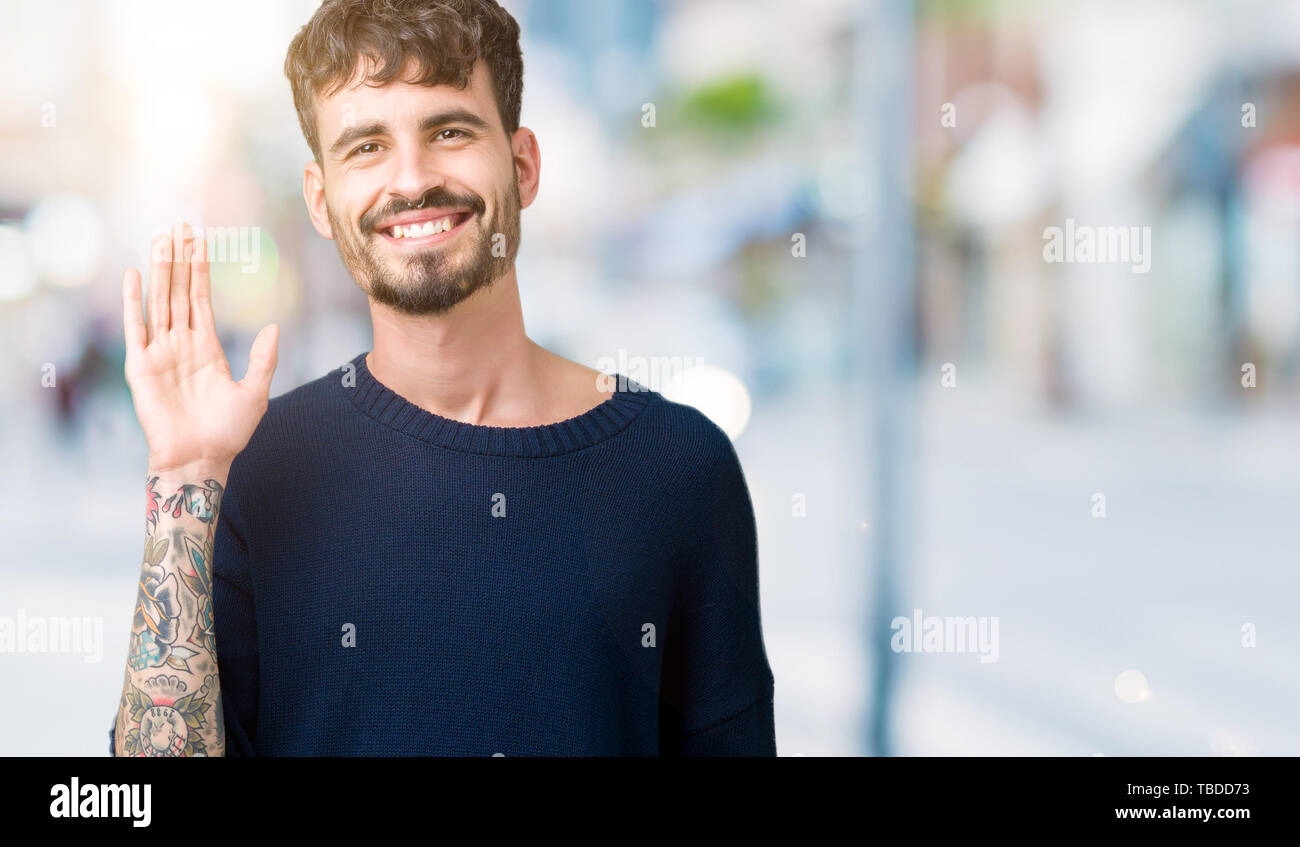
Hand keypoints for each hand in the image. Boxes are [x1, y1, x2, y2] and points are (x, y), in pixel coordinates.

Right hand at [122, 221, 278, 474]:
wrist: (201, 459)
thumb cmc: (228, 433)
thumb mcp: (255, 392)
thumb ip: (263, 359)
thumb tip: (273, 326)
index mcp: (206, 348)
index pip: (201, 299)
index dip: (200, 270)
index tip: (201, 241)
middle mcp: (181, 344)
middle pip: (178, 292)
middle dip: (179, 258)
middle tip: (180, 225)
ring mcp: (160, 353)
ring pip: (159, 301)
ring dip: (160, 269)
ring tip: (160, 238)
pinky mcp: (141, 366)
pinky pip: (136, 327)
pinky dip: (134, 301)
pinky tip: (134, 275)